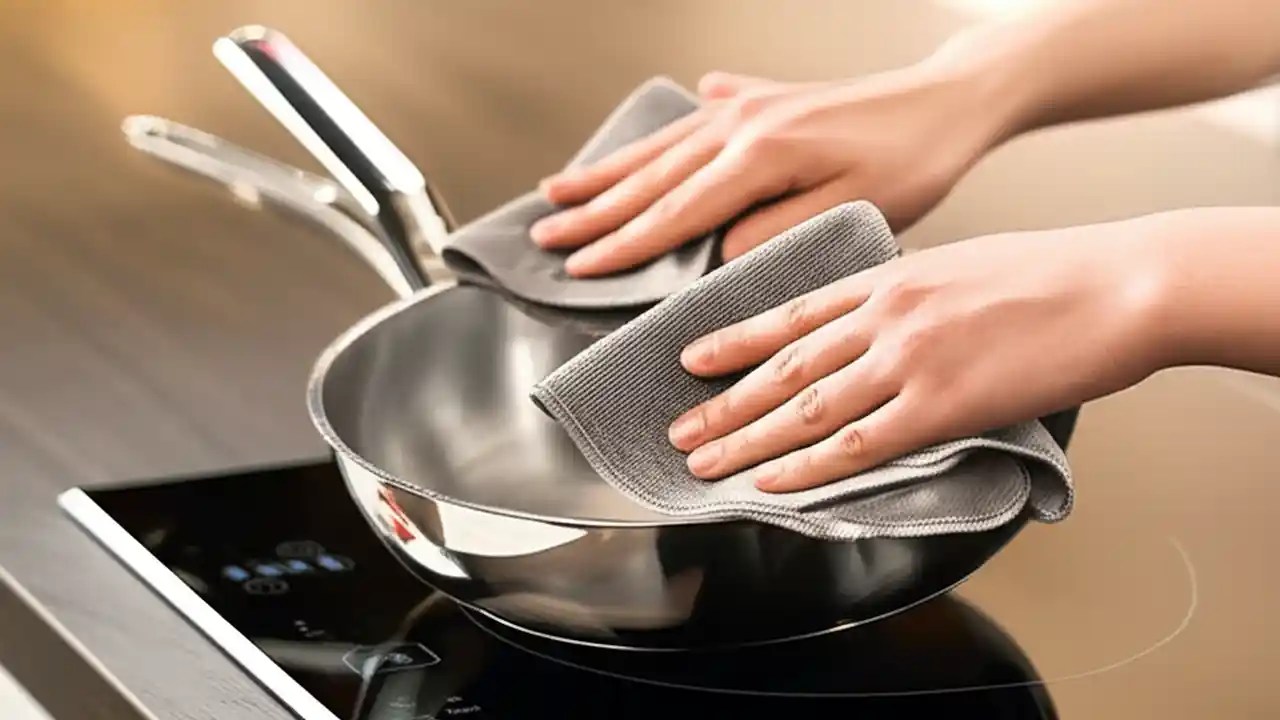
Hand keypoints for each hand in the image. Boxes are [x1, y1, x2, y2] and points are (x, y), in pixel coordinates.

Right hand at [531, 65, 1008, 276]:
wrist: (949, 100)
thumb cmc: (912, 158)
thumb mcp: (850, 208)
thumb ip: (776, 230)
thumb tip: (718, 251)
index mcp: (759, 155)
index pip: (673, 212)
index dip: (620, 244)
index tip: (577, 267)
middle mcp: (740, 124)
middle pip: (650, 176)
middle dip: (591, 209)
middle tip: (542, 234)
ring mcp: (748, 107)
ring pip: (660, 146)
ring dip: (608, 171)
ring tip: (562, 189)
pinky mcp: (763, 102)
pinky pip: (691, 123)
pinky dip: (657, 137)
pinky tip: (648, 137)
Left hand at [665, 220, 1169, 491]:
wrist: (1117, 284)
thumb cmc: (1052, 274)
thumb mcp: (959, 263)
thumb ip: (906, 291)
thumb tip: (875, 315)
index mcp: (887, 276)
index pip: (790, 314)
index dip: (733, 340)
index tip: (690, 360)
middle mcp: (884, 315)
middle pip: (782, 366)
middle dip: (724, 402)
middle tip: (680, 431)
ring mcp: (908, 359)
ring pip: (805, 408)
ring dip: (748, 441)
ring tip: (705, 463)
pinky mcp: (941, 405)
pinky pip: (857, 444)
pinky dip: (808, 467)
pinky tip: (773, 483)